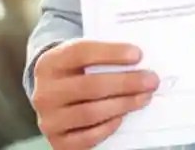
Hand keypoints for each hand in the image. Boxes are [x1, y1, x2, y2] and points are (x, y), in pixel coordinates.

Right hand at [31, 40, 158, 148]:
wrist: (52, 98)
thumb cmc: (74, 74)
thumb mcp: (79, 59)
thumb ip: (102, 58)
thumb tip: (137, 63)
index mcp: (49, 64)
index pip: (80, 53)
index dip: (111, 53)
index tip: (137, 54)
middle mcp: (44, 92)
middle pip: (89, 86)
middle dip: (125, 83)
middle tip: (150, 80)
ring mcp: (49, 119)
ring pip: (91, 112)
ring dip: (122, 104)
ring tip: (143, 97)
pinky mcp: (58, 141)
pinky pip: (88, 137)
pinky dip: (108, 126)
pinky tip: (122, 116)